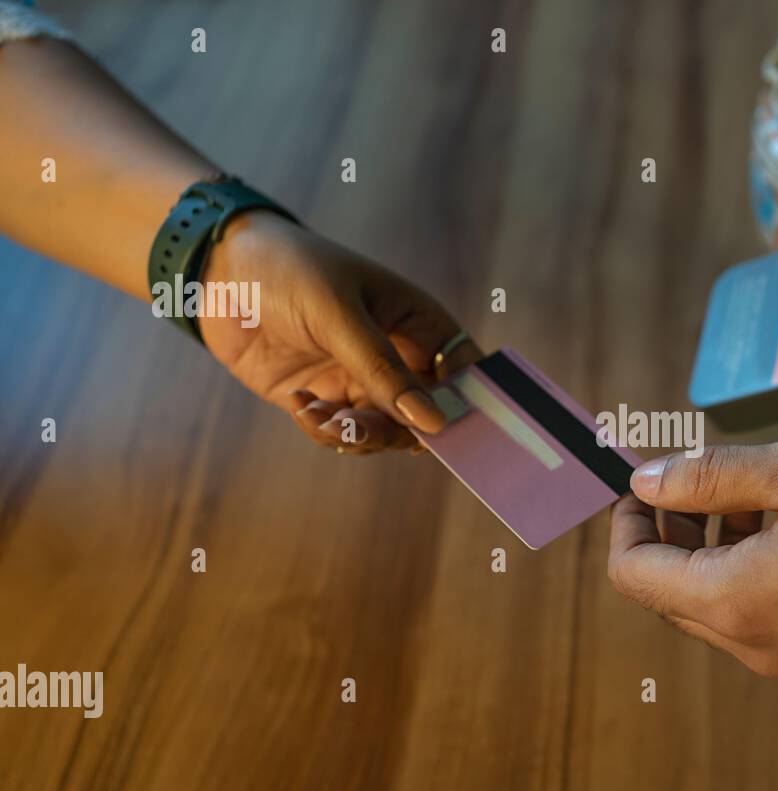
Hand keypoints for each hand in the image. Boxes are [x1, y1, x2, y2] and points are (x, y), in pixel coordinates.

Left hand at [197, 211, 481, 453]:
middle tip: (356, 426)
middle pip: (424, 416)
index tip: (441, 428)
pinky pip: (342, 434)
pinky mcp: (325, 397)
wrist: (216, 271)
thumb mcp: (339, 315)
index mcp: (419, 324)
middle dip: (396, 430)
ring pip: (384, 434)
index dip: (462, 404)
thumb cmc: (289, 270)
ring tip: (316, 415)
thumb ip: (384, 370)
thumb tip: (434, 424)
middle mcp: (399, 356)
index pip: (463, 373)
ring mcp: (362, 380)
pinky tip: (299, 402)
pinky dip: (323, 430)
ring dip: (355, 435)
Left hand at [607, 436, 777, 686]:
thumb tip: (646, 481)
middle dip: (670, 534)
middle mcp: (756, 649)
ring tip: (758, 492)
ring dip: (716, 550)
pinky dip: (756, 573)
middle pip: (672, 594)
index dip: (626, 522)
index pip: (634, 574)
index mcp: (737, 603)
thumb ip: (712, 477)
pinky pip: (765, 620)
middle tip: (700, 478)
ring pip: (719, 606)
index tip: (643, 481)